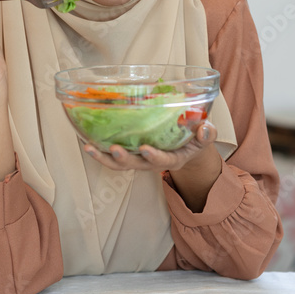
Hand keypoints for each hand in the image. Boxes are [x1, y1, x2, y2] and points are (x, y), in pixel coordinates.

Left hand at [83, 122, 217, 173]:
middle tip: (115, 149)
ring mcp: (139, 159)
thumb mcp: (205, 138)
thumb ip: (207, 134)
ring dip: (104, 157)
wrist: (186, 149)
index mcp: (171, 159)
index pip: (162, 161)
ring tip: (89, 148)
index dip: (154, 157)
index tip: (147, 149)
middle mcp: (152, 162)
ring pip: (119, 164)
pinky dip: (100, 151)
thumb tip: (206, 128)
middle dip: (123, 159)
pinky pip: (112, 156)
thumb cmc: (194, 141)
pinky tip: (87, 141)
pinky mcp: (130, 153)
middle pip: (135, 165)